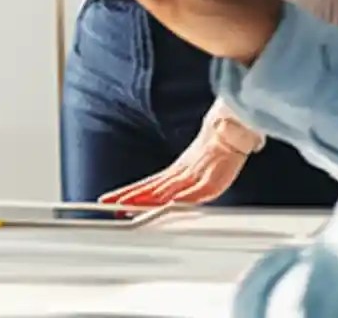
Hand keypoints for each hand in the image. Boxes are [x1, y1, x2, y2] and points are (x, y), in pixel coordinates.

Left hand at [99, 130, 247, 205]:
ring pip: (167, 189)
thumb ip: (177, 185)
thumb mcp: (191, 170)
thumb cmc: (212, 152)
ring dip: (147, 198)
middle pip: (150, 188)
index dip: (127, 193)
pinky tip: (173, 203)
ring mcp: (194, 177)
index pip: (146, 185)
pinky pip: (196, 191)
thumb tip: (162, 199)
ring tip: (128, 205)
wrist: (229, 133)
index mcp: (174, 173)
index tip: (109, 200)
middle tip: (109, 203)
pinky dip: (185, 197)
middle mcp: (179, 175)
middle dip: (128, 197)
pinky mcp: (211, 181)